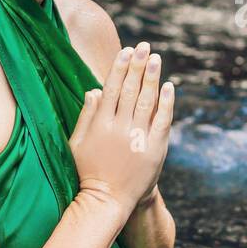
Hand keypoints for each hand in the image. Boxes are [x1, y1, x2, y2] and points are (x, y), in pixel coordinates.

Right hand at [69, 42, 172, 219]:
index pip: (112, 89)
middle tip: (144, 47)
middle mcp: (120, 128)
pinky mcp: (155, 148)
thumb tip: (94, 90)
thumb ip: (86, 116)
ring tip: (156, 59)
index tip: (126, 51)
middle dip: (138, 66)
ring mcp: (138, 137)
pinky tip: (168, 86)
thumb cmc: (88, 172)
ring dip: (152, 77)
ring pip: (147, 101)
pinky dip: (166, 102)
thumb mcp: (78, 144)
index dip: (120, 68)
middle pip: (131, 90)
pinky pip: (162, 120)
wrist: (107, 201)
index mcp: (101, 124)